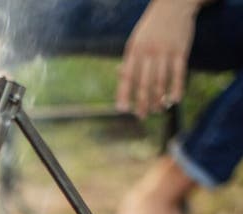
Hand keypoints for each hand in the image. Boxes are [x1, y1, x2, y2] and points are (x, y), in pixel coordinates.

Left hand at [116, 0, 199, 117]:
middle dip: (142, 103)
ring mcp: (165, 51)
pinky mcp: (180, 50)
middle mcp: (148, 52)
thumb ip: (130, 56)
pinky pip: (179, 73)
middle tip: (142, 116)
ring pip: (161, 82)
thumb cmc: (152, 26)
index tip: (122, 110)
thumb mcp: (136, 39)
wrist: (174, 3)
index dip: (124, 94)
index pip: (127, 77)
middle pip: (144, 84)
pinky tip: (175, 100)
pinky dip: (177, 88)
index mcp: (134, 50)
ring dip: (159, 100)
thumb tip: (119, 74)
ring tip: (158, 110)